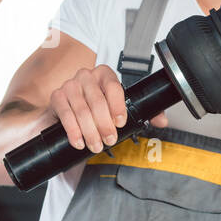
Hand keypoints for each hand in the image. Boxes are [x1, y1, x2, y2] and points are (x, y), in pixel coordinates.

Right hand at [49, 64, 167, 152]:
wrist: (70, 106)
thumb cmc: (97, 106)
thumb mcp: (120, 107)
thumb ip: (145, 112)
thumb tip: (162, 122)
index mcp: (105, 74)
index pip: (113, 87)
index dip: (118, 106)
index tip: (120, 123)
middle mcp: (86, 76)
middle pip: (97, 101)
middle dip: (104, 124)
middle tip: (110, 140)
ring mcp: (70, 85)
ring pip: (81, 109)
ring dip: (90, 131)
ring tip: (96, 146)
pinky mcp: (57, 96)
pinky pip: (66, 114)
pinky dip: (73, 130)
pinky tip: (79, 141)